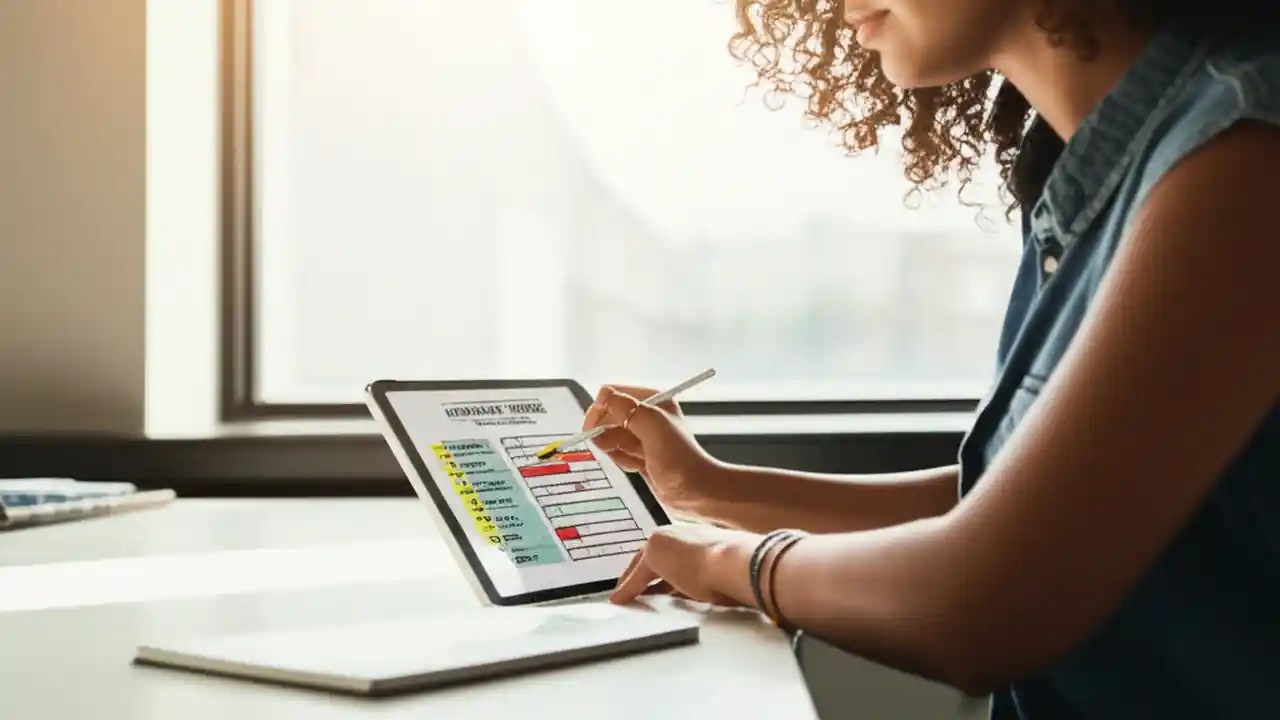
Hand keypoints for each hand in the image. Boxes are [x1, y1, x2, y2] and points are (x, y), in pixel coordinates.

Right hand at [582, 385, 724, 517]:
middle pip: (607, 415)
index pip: (612, 394)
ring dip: (614, 449)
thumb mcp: (654, 427)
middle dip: (606, 433)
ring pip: (609, 436)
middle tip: (614, 447)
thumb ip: (627, 410)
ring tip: (635, 459)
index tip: (594, 429)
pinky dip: (621, 460)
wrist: (696, 492)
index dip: (600, 409)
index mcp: (652, 400)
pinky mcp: (639, 455)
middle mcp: (646, 414)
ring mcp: (642, 436)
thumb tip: (603, 397)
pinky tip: (637, 467)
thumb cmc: (680, 459)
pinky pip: (617, 452)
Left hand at [610, 525, 757, 606]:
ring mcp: (666, 541)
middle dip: (643, 573)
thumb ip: (711, 578)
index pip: (676, 553)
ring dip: (633, 581)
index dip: (666, 571)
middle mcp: (682, 533)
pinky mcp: (654, 554)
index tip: (661, 585)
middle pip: (655, 554)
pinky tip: (620, 600)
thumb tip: (708, 592)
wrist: (737, 563)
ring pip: (643, 564)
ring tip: (625, 596)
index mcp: (702, 537)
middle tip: (634, 588)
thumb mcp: (723, 575)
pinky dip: (628, 590)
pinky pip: (636, 577)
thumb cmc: (740, 573)